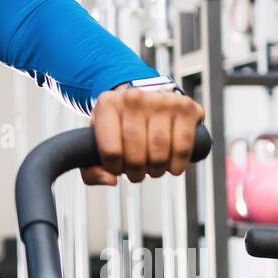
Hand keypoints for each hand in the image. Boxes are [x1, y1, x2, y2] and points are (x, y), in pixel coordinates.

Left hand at [82, 86, 205, 185]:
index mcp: (108, 104)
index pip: (110, 150)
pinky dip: (177, 164)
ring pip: (159, 152)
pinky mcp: (185, 107)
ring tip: (153, 168)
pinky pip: (183, 146)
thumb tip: (110, 180)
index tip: (117, 168)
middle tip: (136, 173)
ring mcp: (161, 100)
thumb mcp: (98, 140)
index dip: (114, 168)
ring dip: (157, 170)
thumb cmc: (120, 125)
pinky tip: (171, 166)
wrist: (146, 101)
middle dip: (136, 171)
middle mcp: (134, 97)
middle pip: (136, 153)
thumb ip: (92, 167)